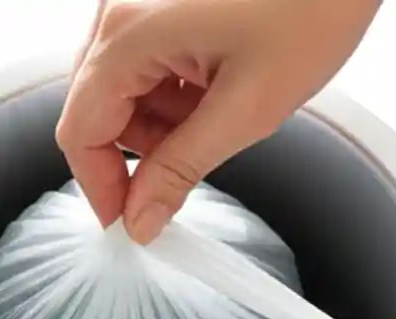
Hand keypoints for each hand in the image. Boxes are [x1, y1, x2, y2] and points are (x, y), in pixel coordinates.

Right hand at [57, 0, 378, 242]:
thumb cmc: (316, 4)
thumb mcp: (249, 106)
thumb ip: (183, 168)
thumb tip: (142, 217)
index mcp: (129, 33)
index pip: (80, 130)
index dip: (102, 187)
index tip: (129, 221)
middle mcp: (119, 8)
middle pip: (96, 108)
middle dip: (139, 151)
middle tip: (185, 175)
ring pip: (122, 86)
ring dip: (161, 119)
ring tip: (221, 112)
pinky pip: (144, 57)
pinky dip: (173, 87)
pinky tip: (219, 84)